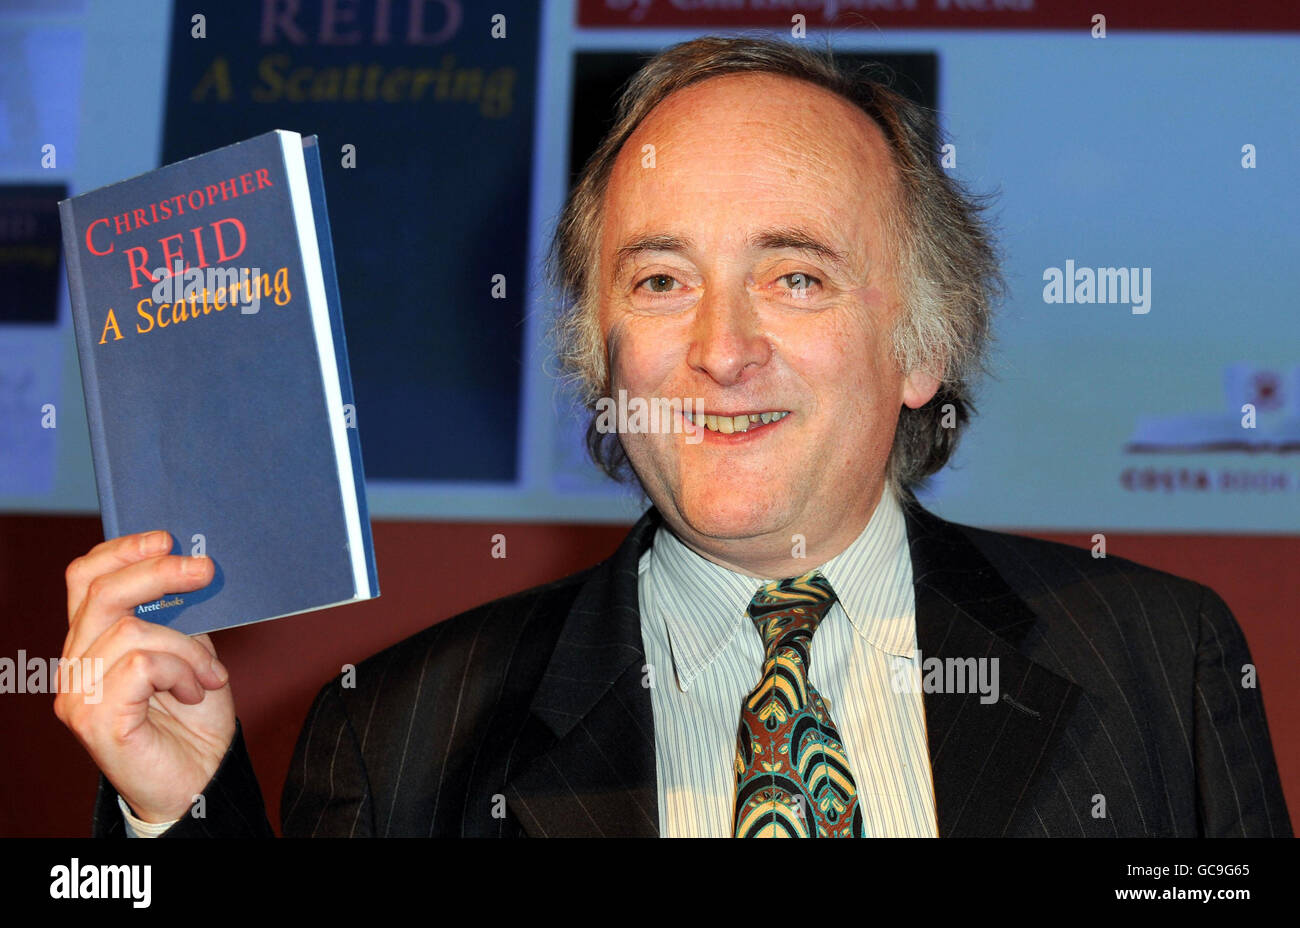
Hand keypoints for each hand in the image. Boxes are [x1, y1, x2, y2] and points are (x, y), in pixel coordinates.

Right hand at [54, 530, 234, 823]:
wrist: (199, 781)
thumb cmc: (193, 720)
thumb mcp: (189, 652)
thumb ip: (177, 616)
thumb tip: (191, 569)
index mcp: (92, 642)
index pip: (85, 579)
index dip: (122, 551)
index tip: (166, 538)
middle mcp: (74, 666)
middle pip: (102, 592)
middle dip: (158, 572)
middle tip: (206, 571)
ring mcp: (77, 694)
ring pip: (132, 630)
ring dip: (187, 649)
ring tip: (208, 678)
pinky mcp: (93, 719)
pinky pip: (142, 665)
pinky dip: (182, 672)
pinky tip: (196, 693)